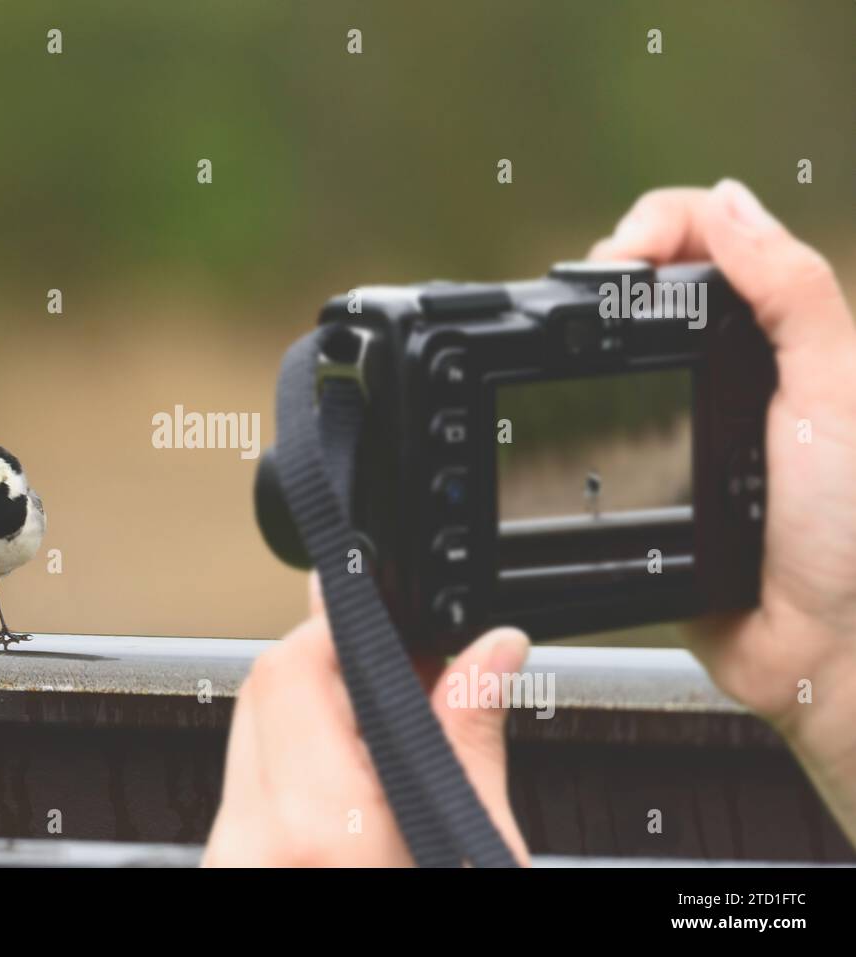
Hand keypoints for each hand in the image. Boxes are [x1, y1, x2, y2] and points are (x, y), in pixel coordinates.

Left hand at [203, 576, 530, 866]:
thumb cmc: (427, 942)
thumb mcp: (472, 852)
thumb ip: (470, 746)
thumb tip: (491, 652)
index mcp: (320, 825)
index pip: (292, 665)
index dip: (338, 625)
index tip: (379, 612)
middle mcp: (253, 837)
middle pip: (263, 688)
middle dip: (330, 665)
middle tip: (400, 674)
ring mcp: (229, 854)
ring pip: (248, 731)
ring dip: (312, 713)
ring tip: (384, 734)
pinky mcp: (225, 864)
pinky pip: (245, 783)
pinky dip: (294, 764)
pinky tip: (351, 778)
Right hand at [591, 180, 855, 841]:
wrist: (821, 644)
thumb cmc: (851, 529)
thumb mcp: (837, 390)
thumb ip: (791, 294)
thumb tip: (730, 201)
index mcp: (780, 336)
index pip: (710, 241)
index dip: (656, 229)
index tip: (622, 261)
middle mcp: (732, 369)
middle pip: (651, 283)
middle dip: (608, 274)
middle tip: (589, 302)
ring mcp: (683, 421)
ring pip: (615, 350)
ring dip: (584, 335)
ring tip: (565, 338)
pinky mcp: (646, 475)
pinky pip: (596, 424)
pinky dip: (573, 403)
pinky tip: (567, 399)